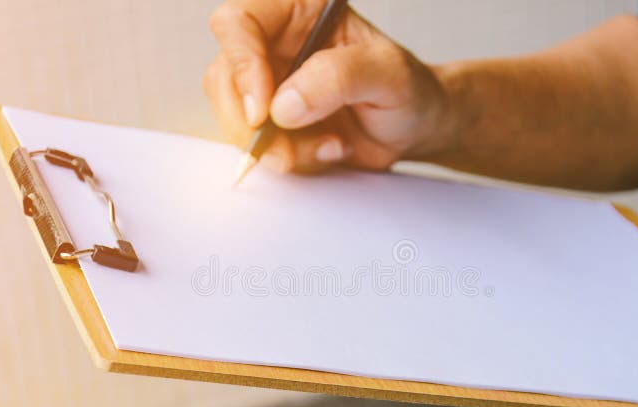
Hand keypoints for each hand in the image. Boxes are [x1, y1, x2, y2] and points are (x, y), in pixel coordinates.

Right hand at [204, 0, 453, 172]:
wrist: (415, 129)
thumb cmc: (408, 90)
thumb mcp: (389, 74)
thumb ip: (340, 77)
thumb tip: (283, 106)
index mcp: (297, 11)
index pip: (237, 23)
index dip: (241, 66)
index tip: (263, 111)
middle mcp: (274, 44)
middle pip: (223, 77)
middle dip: (252, 124)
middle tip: (289, 148)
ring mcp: (269, 86)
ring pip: (236, 119)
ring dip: (280, 147)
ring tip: (334, 145)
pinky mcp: (273, 124)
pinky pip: (259, 148)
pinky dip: (293, 160)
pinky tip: (331, 150)